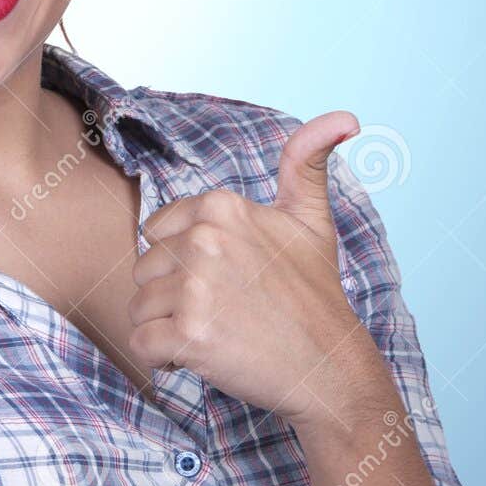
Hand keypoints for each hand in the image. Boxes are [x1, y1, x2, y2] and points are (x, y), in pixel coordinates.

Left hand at [127, 111, 390, 429]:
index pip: (156, 233)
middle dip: (173, 295)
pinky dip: (163, 357)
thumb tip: (346, 117)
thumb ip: (308, 161)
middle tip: (226, 310)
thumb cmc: (314, 295)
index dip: (184, 262)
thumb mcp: (311, 219)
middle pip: (145, 269)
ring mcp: (196, 288)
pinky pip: (141, 344)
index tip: (228, 279)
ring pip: (140, 307)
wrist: (330, 369)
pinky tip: (203, 355)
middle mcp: (204, 239)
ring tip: (218, 331)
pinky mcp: (189, 335)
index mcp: (221, 206)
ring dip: (168, 327)